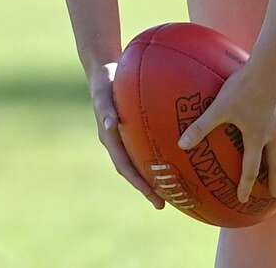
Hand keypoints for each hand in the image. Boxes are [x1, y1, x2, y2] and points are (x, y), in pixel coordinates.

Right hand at [88, 61, 164, 210]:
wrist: (102, 72)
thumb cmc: (104, 83)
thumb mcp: (103, 95)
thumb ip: (105, 110)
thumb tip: (110, 124)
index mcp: (109, 139)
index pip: (124, 167)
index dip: (138, 182)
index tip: (152, 195)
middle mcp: (116, 143)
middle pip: (132, 171)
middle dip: (146, 188)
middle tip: (162, 203)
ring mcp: (122, 138)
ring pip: (137, 162)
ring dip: (150, 176)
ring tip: (169, 188)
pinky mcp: (130, 130)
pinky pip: (143, 147)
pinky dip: (154, 156)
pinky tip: (172, 156)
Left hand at [175, 55, 275, 202]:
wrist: (270, 65)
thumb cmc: (243, 87)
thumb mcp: (219, 107)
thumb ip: (201, 127)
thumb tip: (181, 145)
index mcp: (256, 138)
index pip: (251, 168)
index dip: (246, 185)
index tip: (244, 199)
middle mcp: (273, 133)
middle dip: (275, 180)